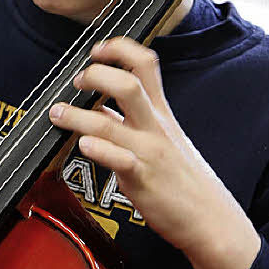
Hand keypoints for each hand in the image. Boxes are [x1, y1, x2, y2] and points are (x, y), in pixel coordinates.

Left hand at [49, 36, 260, 268]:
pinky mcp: (143, 179)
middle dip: (95, 75)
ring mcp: (149, 152)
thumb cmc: (183, 181)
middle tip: (76, 82)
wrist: (211, 220)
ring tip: (57, 114)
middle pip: (128, 84)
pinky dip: (99, 149)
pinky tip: (83, 145)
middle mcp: (155, 127)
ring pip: (109, 122)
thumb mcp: (161, 142)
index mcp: (161, 114)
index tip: (96, 48)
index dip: (119, 48)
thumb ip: (129, 122)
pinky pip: (119, 159)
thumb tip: (95, 107)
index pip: (145, 64)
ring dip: (76, 115)